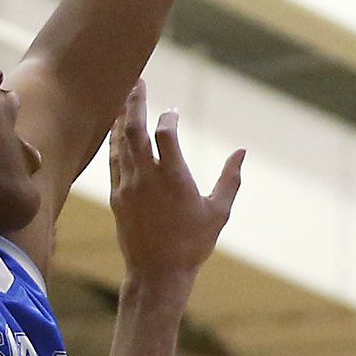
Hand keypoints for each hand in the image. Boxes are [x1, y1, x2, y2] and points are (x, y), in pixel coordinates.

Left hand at [108, 82, 245, 281]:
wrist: (157, 274)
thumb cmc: (193, 244)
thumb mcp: (219, 211)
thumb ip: (230, 179)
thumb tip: (241, 152)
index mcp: (174, 178)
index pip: (165, 132)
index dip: (169, 117)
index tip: (174, 112)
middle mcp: (147, 178)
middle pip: (134, 129)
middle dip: (135, 102)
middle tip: (138, 82)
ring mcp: (128, 187)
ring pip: (120, 143)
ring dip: (122, 119)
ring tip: (125, 100)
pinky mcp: (117, 197)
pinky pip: (113, 161)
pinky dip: (115, 142)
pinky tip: (116, 131)